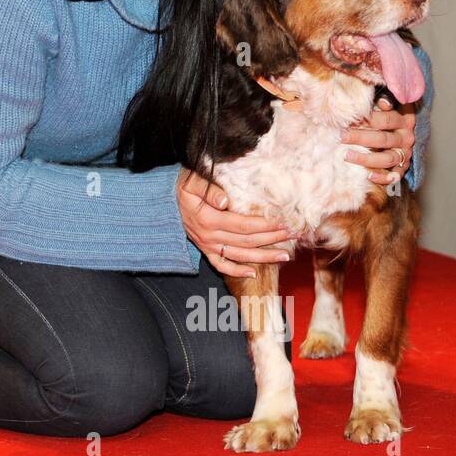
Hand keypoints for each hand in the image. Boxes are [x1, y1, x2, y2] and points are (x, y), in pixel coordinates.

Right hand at [176, 168, 293, 278]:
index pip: (244, 225)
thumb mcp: (191, 183)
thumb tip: (226, 201)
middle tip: (294, 235)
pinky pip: (221, 265)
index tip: (285, 222)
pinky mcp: (204, 250)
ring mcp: (207, 245)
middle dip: (273, 238)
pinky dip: (237, 271)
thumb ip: (208, 190)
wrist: (161, 202)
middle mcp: (210, 236)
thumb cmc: (179, 188)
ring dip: (264, 257)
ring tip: (285, 256)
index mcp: (209, 219)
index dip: (266, 225)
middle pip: (248, 241)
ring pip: (240, 255)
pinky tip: (253, 272)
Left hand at [341, 96, 416, 184]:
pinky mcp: (403, 167)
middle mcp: (407, 137)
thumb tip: (381, 102)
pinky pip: (395, 175)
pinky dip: (382, 177)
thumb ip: (383, 102)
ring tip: (346, 156)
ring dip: (366, 159)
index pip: (388, 119)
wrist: (403, 135)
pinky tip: (368, 176)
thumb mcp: (386, 106)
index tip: (351, 119)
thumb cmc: (386, 117)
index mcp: (404, 119)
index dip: (370, 118)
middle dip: (360, 137)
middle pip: (383, 139)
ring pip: (387, 158)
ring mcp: (405, 153)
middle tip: (341, 136)